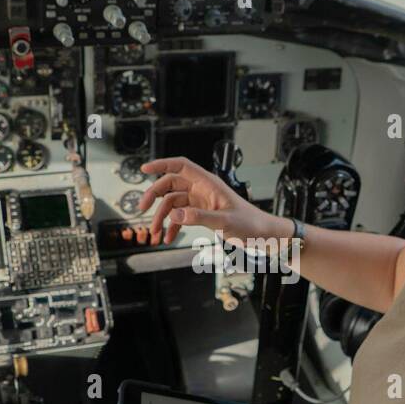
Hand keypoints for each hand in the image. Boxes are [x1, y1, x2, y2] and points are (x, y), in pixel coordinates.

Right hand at [137, 158, 285, 245]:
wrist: (262, 235)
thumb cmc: (250, 224)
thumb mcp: (225, 222)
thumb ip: (199, 218)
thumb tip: (174, 215)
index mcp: (208, 183)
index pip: (181, 166)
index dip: (161, 164)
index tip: (144, 170)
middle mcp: (202, 189)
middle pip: (171, 185)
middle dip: (154, 197)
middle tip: (142, 209)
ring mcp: (200, 201)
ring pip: (173, 203)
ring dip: (162, 217)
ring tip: (155, 234)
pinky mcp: (201, 214)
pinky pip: (181, 217)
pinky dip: (173, 227)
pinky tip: (169, 238)